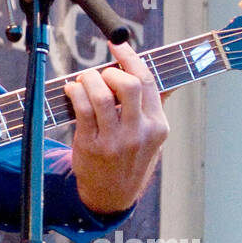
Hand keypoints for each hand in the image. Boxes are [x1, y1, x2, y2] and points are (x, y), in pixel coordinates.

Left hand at [61, 42, 168, 214]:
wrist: (111, 197)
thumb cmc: (131, 161)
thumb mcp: (153, 139)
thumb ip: (156, 108)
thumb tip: (168, 78)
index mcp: (158, 126)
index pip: (147, 82)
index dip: (130, 58)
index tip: (118, 45)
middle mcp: (139, 133)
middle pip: (127, 85)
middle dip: (109, 71)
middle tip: (101, 74)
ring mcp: (114, 140)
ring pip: (100, 95)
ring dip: (88, 79)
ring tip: (84, 81)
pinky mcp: (91, 145)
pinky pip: (82, 109)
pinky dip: (75, 92)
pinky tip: (73, 90)